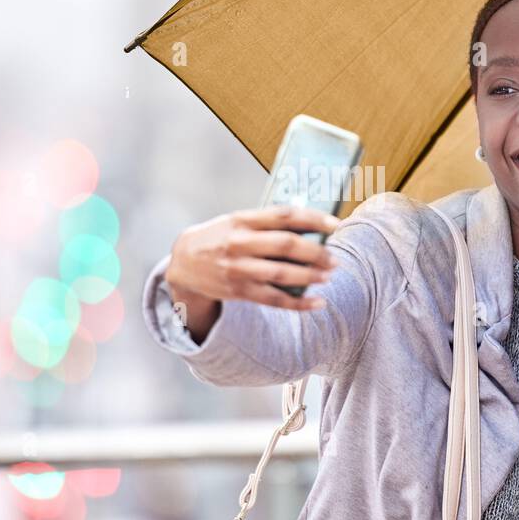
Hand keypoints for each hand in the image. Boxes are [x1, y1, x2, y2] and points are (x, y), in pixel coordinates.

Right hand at [165, 205, 341, 342]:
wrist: (183, 264)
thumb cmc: (219, 238)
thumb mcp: (236, 221)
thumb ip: (266, 222)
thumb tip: (308, 224)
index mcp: (242, 220)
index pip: (284, 216)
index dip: (313, 219)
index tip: (335, 224)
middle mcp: (240, 243)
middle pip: (285, 245)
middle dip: (315, 252)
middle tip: (334, 258)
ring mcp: (238, 269)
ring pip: (281, 274)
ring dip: (310, 276)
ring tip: (329, 276)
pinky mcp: (238, 291)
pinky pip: (273, 299)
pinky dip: (298, 303)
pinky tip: (317, 302)